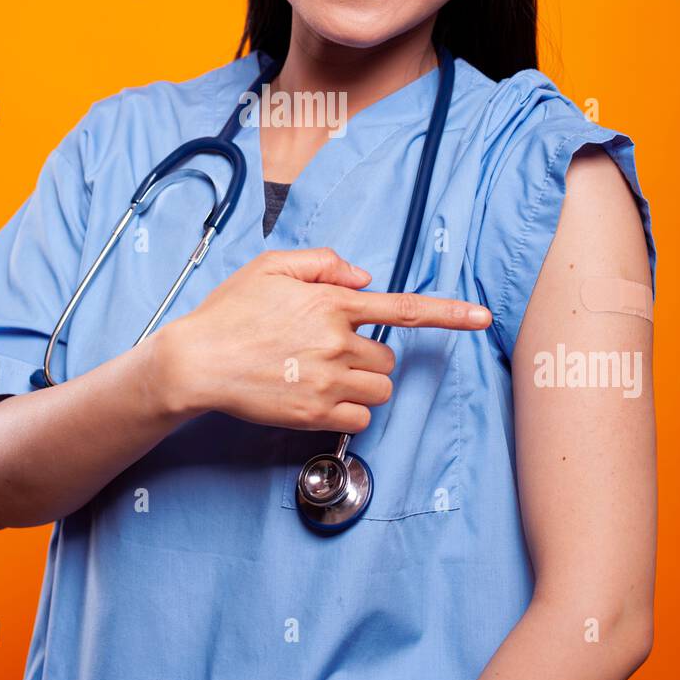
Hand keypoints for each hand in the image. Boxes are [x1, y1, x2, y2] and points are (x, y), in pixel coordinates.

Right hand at [157, 246, 491, 433]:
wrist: (196, 361)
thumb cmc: (230, 311)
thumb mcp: (272, 266)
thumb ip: (323, 263)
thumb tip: (363, 277)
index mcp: (331, 302)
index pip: (404, 309)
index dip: (449, 313)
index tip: (482, 317)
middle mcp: (337, 341)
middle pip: (388, 357)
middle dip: (368, 354)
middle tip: (329, 350)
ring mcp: (328, 380)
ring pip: (380, 387)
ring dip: (362, 382)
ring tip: (322, 373)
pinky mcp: (316, 413)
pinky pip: (361, 416)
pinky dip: (349, 408)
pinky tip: (318, 396)